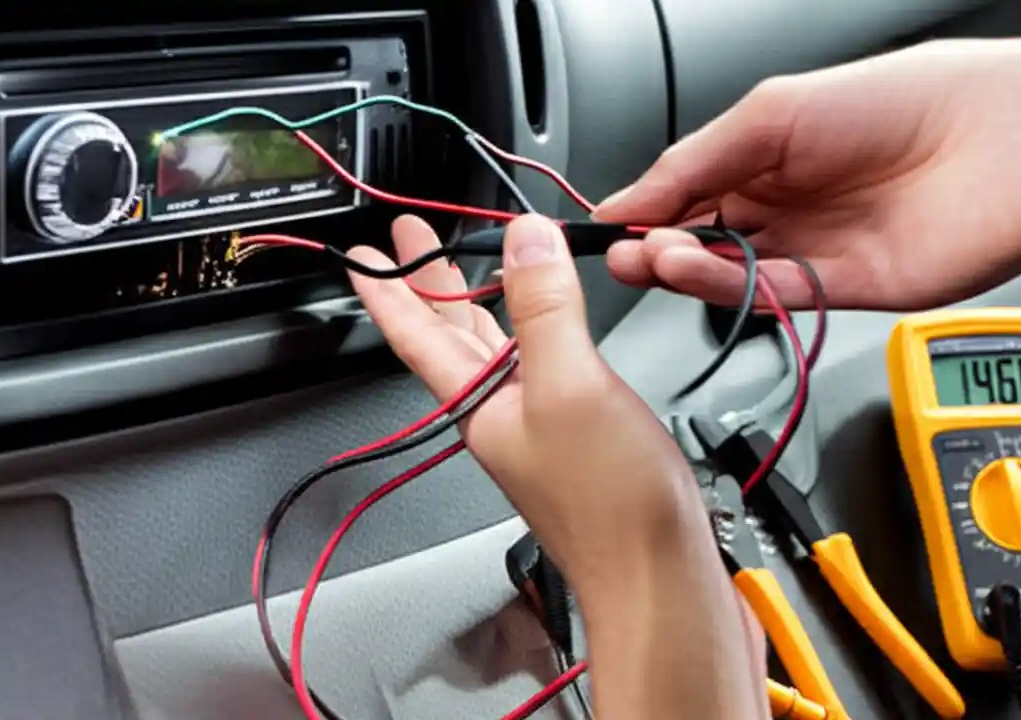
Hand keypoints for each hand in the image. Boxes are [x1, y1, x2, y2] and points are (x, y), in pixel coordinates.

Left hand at [348, 214, 764, 718]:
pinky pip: (543, 365)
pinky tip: (550, 320)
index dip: (386, 288)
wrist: (659, 579)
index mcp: (478, 402)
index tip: (361, 252)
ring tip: (470, 262)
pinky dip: (537, 328)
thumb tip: (524, 236)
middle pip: (451, 336)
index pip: (416, 333)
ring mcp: (540, 424)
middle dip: (430, 283)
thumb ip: (544, 307)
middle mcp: (500, 413)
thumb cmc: (610, 506)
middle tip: (412, 240)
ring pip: (496, 348)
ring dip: (478, 301)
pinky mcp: (581, 434)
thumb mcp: (569, 384)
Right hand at [595, 38, 1020, 310]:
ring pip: (728, 273)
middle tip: (625, 251)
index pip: (685, 194)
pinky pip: (771, 296)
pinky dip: (729, 288)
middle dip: (656, 247)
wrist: (1003, 139)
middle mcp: (784, 207)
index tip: (606, 225)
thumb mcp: (770, 114)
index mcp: (763, 158)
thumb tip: (629, 196)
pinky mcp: (839, 291)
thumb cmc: (903, 101)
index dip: (644, 211)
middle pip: (700, 241)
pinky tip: (699, 269)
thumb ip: (694, 162)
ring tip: (655, 255)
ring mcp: (810, 249)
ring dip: (685, 269)